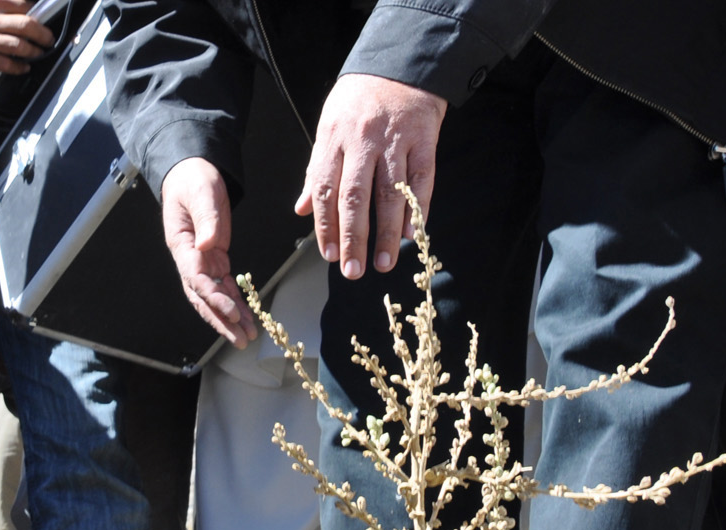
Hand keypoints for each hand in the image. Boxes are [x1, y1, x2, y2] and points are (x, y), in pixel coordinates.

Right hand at [0, 0, 56, 75]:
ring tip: (39, 53)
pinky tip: (24, 67)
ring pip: (16, 46)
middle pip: (25, 25)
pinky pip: (3, 64)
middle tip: (49, 40)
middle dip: (42, 34)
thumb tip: (32, 9)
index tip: (48, 22)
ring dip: (32, 51)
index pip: (24, 6)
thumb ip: (6, 5)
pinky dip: (17, 67)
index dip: (40, 15)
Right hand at [160, 158, 254, 347]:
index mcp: (182, 246)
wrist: (192, 173)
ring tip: (246, 337)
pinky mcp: (215, 259)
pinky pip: (224, 287)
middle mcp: (190, 260)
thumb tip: (208, 244)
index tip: (230, 311)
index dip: (212, 297)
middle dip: (220, 320)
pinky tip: (246, 317)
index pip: (196, 279)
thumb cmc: (193, 180)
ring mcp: (202, 262)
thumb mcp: (201, 193)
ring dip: (229, 318)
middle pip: (203, 298)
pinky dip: (235, 303)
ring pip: (214, 298)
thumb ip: (206, 218)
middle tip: (239, 338)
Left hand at [295, 73, 446, 278]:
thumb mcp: (328, 128)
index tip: (328, 255)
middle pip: (355, 197)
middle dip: (352, 238)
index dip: (325, 226)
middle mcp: (362, 142)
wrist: (399, 63)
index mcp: (333, 141)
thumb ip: (316, 170)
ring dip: (387, 233)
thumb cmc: (358, 101)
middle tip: (352, 271)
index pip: (325, 191)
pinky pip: (422, 178)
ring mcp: (395, 140)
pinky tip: (414, 233)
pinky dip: (417, 208)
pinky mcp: (424, 137)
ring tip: (385, 263)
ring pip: (389, 193)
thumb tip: (301, 210)